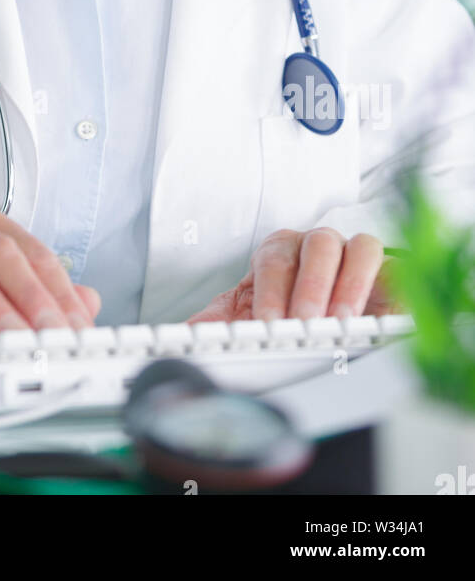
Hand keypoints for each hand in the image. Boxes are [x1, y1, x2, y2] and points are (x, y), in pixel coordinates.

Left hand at [188, 228, 403, 323]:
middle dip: (310, 286)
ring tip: (341, 322)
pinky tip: (383, 316)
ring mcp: (356, 255)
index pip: (275, 258)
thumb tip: (182, 334)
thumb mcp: (247, 314)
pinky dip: (395, 288)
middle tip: (303, 324)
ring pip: (359, 248)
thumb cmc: (284, 306)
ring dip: (351, 284)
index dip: (271, 289)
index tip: (267, 323)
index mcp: (280, 250)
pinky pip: (398, 269)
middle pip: (318, 246)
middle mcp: (318, 246)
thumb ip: (216, 322)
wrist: (323, 310)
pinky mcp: (391, 273)